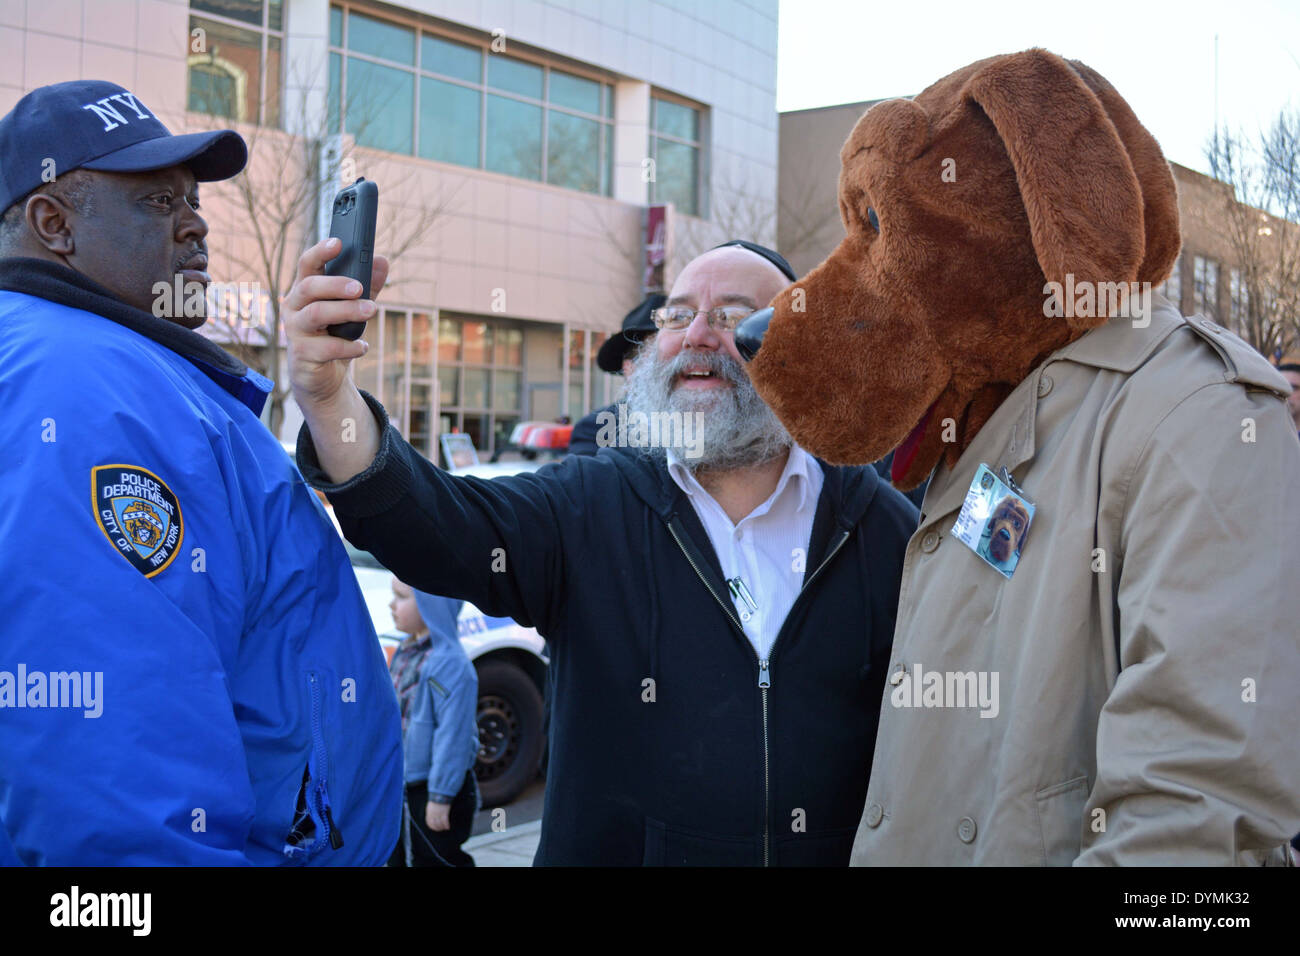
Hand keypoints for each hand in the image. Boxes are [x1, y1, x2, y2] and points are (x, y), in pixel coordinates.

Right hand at [283, 237, 389, 412]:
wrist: (323, 377)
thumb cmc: (335, 336)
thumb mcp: (352, 308)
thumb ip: (367, 286)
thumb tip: (382, 261)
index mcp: (305, 290)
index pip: (307, 265)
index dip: (320, 251)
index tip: (338, 242)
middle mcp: (294, 307)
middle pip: (309, 287)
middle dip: (336, 284)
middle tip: (360, 287)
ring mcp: (295, 331)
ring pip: (317, 314)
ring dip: (346, 310)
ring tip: (372, 310)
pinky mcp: (302, 355)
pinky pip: (327, 347)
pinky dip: (349, 346)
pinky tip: (363, 347)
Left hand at [425, 800, 450, 831]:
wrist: (440, 793)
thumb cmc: (436, 798)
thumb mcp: (430, 805)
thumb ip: (431, 811)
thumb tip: (432, 817)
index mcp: (429, 813)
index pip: (429, 823)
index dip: (432, 827)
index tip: (435, 828)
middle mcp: (433, 815)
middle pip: (434, 825)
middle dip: (437, 828)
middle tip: (440, 829)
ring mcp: (438, 814)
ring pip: (440, 824)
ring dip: (442, 827)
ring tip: (445, 828)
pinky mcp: (444, 813)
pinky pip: (445, 822)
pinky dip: (446, 825)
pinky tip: (448, 827)